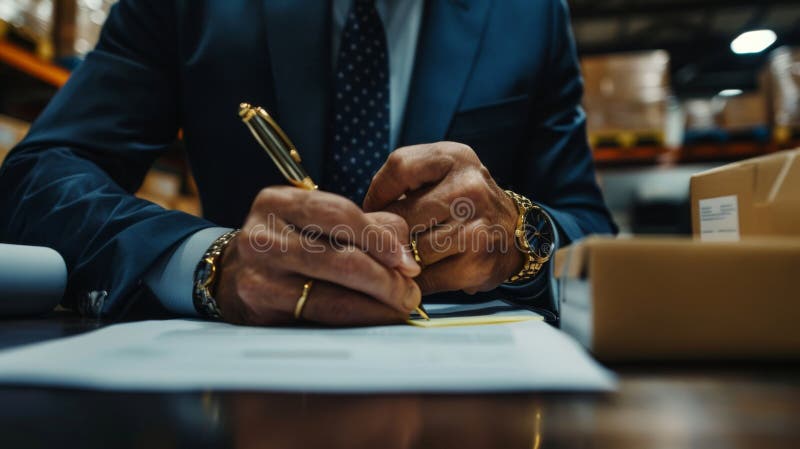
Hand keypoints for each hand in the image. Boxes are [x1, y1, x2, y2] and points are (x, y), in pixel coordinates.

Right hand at [215, 187, 421, 325]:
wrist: (230, 276)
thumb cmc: (287, 244)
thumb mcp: (316, 222)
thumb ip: (363, 224)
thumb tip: (403, 244)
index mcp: (277, 202)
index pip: (339, 214)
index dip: (380, 239)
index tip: (407, 262)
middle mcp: (262, 235)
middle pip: (340, 258)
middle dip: (386, 279)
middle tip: (411, 292)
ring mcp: (258, 273)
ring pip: (332, 294)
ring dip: (376, 304)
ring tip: (400, 306)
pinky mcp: (260, 307)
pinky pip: (320, 316)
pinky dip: (356, 318)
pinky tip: (376, 316)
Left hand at [363, 142, 522, 294]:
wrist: (516, 234)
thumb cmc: (464, 203)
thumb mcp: (441, 173)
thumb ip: (403, 183)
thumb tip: (358, 217)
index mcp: (456, 158)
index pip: (399, 168)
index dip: (377, 194)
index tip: (373, 211)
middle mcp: (469, 189)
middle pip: (399, 216)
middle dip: (383, 234)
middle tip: (377, 243)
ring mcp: (475, 228)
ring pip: (409, 251)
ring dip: (397, 261)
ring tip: (396, 260)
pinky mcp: (476, 264)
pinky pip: (426, 279)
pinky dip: (414, 282)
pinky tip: (415, 276)